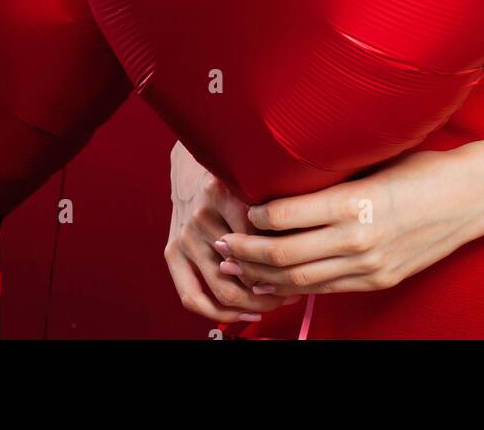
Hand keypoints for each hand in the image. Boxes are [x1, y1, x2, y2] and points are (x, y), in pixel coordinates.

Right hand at [164, 140, 302, 323]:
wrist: (193, 168)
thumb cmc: (234, 177)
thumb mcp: (257, 178)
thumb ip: (279, 201)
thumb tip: (310, 232)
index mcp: (223, 193)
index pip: (259, 239)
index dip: (284, 260)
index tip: (304, 266)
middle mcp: (201, 216)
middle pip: (241, 269)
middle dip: (271, 289)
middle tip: (293, 292)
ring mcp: (185, 237)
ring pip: (221, 289)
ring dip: (251, 304)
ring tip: (273, 304)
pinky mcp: (172, 252)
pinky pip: (192, 297)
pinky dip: (219, 313)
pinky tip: (243, 314)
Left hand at [215, 147, 483, 295]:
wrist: (471, 197)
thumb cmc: (424, 167)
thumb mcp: (375, 160)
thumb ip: (335, 173)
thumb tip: (291, 168)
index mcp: (354, 201)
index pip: (285, 217)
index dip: (255, 217)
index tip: (240, 207)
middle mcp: (358, 238)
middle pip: (285, 255)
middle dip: (246, 252)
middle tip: (222, 244)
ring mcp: (369, 265)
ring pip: (300, 280)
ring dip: (262, 275)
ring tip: (237, 266)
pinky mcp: (378, 279)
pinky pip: (325, 290)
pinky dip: (293, 288)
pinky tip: (274, 283)